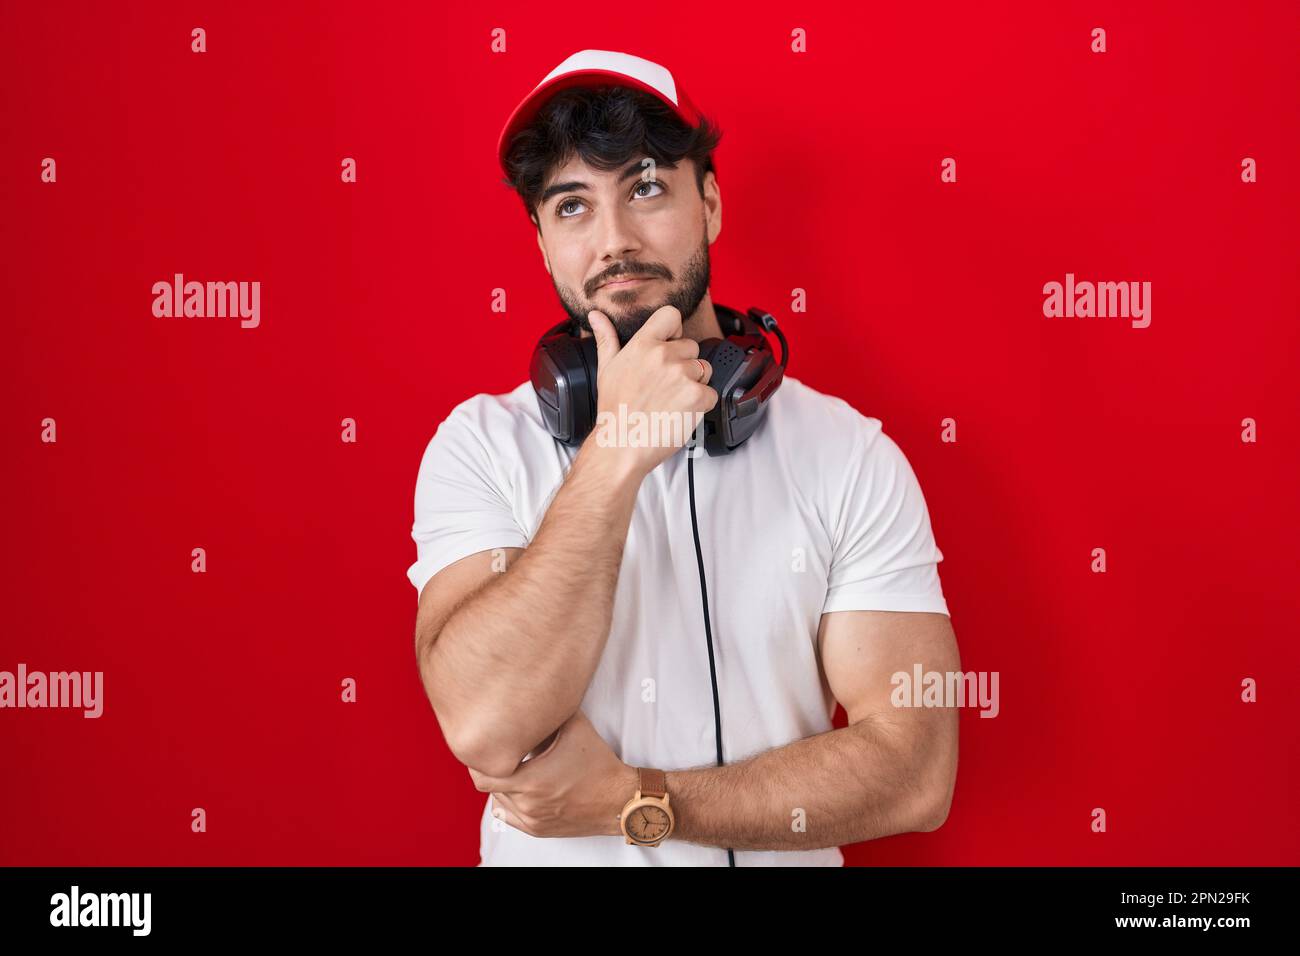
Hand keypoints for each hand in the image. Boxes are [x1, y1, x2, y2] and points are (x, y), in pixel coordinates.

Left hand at [467, 709, 636, 838]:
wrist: (619, 800)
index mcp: (531, 780)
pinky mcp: (538, 829)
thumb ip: (551, 711)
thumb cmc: (599, 765)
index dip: (480, 759)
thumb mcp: (576, 728)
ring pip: (498, 801)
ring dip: (500, 785)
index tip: (488, 745)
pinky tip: (518, 788)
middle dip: (490, 769)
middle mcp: (528, 803)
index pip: (483, 775)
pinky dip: (508, 802)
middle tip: (497, 753)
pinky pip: (509, 817)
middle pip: (488, 787)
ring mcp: (532, 819)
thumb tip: (534, 692)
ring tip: (513, 768)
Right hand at [585, 305, 718, 476]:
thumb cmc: (614, 410)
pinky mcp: (697, 396)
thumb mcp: (606, 369)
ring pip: (704, 370)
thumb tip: (596, 316)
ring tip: (671, 400)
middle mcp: (664, 355)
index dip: (674, 331)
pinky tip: (680, 412)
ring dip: (694, 384)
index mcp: (642, 344)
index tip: (668, 346)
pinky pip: (711, 393)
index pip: (671, 315)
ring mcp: (682, 375)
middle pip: (692, 347)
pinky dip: (701, 405)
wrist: (622, 445)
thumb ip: (606, 338)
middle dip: (683, 364)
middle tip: (664, 386)